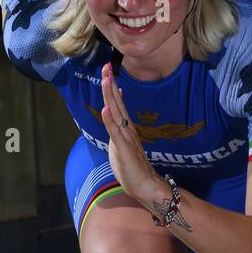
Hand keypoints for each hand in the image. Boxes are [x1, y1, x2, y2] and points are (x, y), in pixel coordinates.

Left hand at [100, 62, 163, 205]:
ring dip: (111, 96)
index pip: (117, 104)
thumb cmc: (131, 168)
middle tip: (107, 66)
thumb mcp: (120, 145)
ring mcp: (126, 138)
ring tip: (107, 80)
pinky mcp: (124, 149)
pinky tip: (107, 109)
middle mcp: (127, 129)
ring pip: (117, 114)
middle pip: (117, 103)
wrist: (145, 185)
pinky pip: (116, 133)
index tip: (107, 71)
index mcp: (126, 128)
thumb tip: (112, 116)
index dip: (112, 87)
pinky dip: (110, 120)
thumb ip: (116, 131)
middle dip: (110, 85)